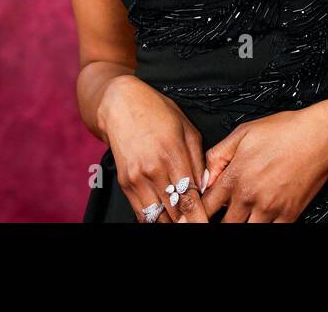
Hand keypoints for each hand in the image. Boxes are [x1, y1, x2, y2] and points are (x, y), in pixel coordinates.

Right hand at [97, 75, 212, 222]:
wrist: (120, 104)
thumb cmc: (156, 111)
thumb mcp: (186, 128)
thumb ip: (198, 159)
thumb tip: (205, 185)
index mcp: (173, 154)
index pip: (190, 199)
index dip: (200, 217)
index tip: (207, 223)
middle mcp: (153, 170)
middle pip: (174, 212)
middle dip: (188, 221)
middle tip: (198, 223)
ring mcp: (137, 178)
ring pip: (157, 217)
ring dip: (172, 222)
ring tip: (182, 220)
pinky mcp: (125, 183)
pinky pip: (141, 213)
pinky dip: (155, 219)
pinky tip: (166, 218)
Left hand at [198, 108, 327, 221]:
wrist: (318, 137)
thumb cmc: (283, 131)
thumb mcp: (243, 133)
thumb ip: (218, 156)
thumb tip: (205, 177)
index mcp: (235, 176)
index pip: (207, 205)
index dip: (199, 210)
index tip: (199, 212)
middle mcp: (249, 197)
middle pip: (224, 224)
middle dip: (219, 221)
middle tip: (220, 216)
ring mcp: (270, 209)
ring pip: (246, 231)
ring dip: (241, 225)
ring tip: (242, 216)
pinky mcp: (289, 215)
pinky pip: (272, 233)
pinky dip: (264, 228)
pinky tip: (261, 220)